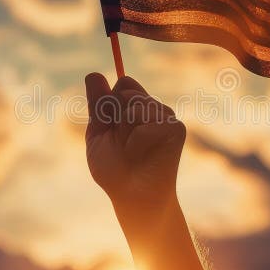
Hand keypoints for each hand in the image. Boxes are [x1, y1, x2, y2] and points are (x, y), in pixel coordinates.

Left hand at [84, 73, 185, 240]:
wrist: (132, 196)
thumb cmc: (114, 169)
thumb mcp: (98, 133)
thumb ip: (97, 105)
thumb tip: (93, 73)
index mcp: (135, 106)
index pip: (123, 83)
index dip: (109, 103)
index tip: (108, 126)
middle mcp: (152, 107)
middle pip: (126, 90)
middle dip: (115, 118)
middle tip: (121, 144)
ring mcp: (166, 116)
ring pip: (136, 104)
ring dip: (124, 132)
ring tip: (131, 151)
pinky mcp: (176, 129)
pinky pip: (147, 124)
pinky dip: (136, 142)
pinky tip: (140, 156)